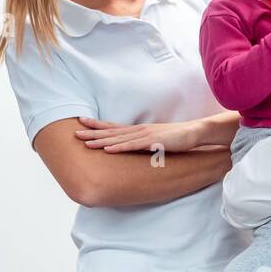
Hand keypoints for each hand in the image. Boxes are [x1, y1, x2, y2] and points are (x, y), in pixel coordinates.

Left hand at [75, 118, 203, 151]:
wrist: (195, 132)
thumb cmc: (178, 138)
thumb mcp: (158, 140)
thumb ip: (146, 143)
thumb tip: (136, 149)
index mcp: (139, 130)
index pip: (114, 126)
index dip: (97, 125)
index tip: (82, 122)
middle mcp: (139, 130)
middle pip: (111, 131)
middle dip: (92, 132)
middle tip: (75, 133)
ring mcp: (145, 135)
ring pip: (118, 139)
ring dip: (101, 141)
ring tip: (86, 143)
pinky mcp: (153, 142)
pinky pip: (133, 146)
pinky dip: (119, 147)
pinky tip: (108, 149)